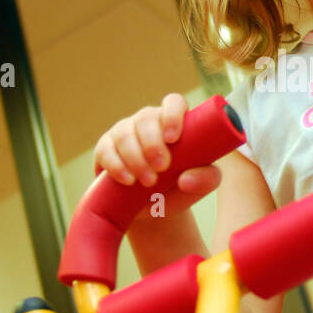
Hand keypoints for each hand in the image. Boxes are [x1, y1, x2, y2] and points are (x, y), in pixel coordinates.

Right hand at [93, 93, 221, 217]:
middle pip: (146, 118)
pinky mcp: (106, 148)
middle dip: (152, 144)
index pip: (173, 102)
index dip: (172, 115)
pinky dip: (116, 166)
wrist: (153, 210)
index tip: (173, 139)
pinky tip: (127, 180)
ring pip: (125, 134)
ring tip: (149, 182)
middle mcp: (149, 122)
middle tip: (162, 169)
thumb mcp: (202, 185)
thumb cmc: (181, 188)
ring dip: (136, 159)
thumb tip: (186, 179)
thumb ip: (207, 179)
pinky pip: (106, 150)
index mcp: (175, 121)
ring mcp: (125, 132)